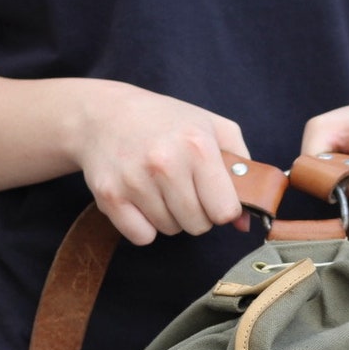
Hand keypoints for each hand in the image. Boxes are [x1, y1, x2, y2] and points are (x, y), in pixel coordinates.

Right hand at [75, 83, 251, 244]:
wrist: (104, 112)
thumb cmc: (165, 121)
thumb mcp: (212, 127)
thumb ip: (241, 170)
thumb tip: (244, 223)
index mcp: (197, 145)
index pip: (225, 211)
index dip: (222, 208)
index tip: (211, 194)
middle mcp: (166, 163)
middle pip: (198, 226)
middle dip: (196, 213)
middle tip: (182, 187)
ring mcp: (135, 181)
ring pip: (170, 231)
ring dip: (169, 216)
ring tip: (158, 186)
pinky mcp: (110, 196)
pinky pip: (142, 236)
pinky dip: (143, 225)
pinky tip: (139, 199)